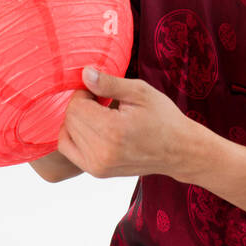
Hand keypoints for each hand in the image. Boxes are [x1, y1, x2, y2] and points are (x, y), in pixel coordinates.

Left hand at [56, 66, 200, 181]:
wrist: (178, 151)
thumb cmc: (163, 118)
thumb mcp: (140, 92)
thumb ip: (109, 83)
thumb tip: (84, 73)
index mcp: (112, 131)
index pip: (75, 106)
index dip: (85, 93)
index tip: (103, 93)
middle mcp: (101, 153)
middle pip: (70, 120)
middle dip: (82, 106)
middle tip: (104, 104)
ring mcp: (98, 166)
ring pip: (66, 133)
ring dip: (79, 121)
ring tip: (101, 117)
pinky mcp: (97, 172)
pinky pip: (69, 148)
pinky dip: (75, 135)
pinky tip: (94, 129)